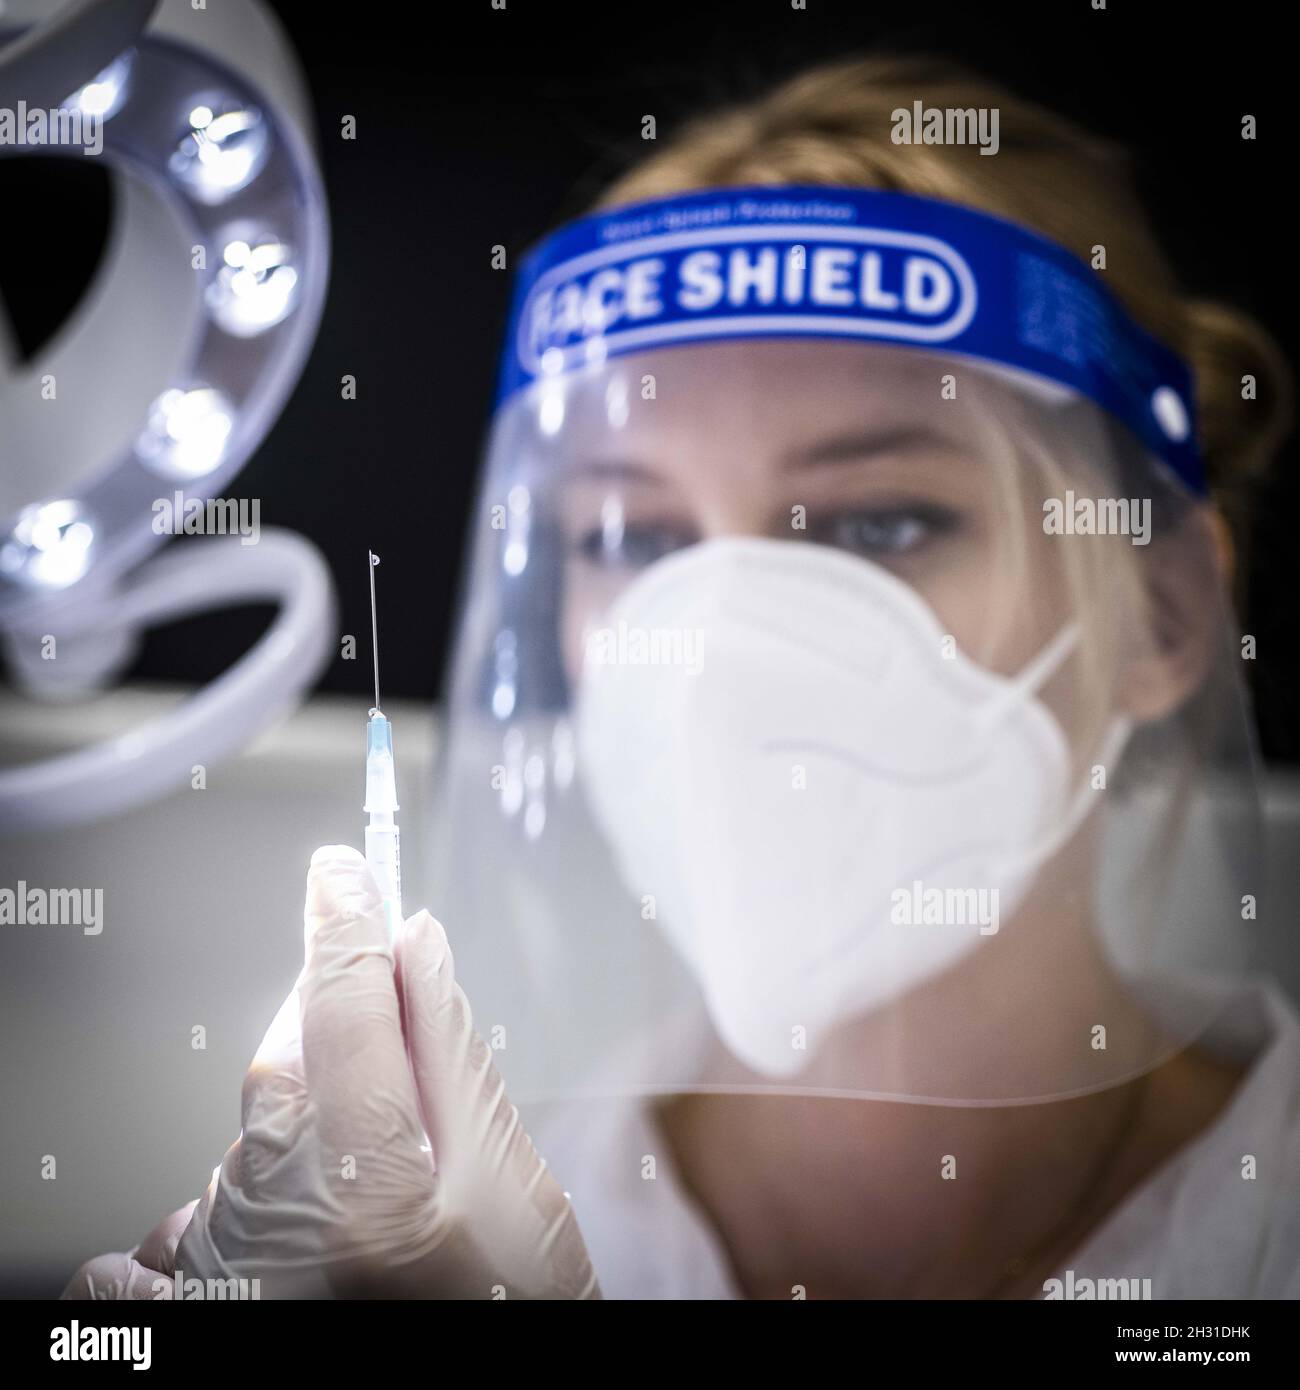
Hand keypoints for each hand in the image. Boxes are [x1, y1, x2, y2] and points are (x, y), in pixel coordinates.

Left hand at [64, 846, 599, 1299]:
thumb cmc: (506, 1317)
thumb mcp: (519, 1193)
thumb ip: (460, 1063)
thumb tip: (420, 950)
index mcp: (373, 1189)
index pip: (346, 1004)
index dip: (347, 924)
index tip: (343, 874)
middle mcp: (278, 1228)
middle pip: (283, 1061)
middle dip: (336, 1042)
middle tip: (403, 1097)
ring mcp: (223, 1270)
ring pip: (247, 1137)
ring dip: (301, 1139)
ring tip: (371, 1219)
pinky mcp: (192, 1306)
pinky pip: (171, 1228)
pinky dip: (224, 1213)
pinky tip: (275, 1246)